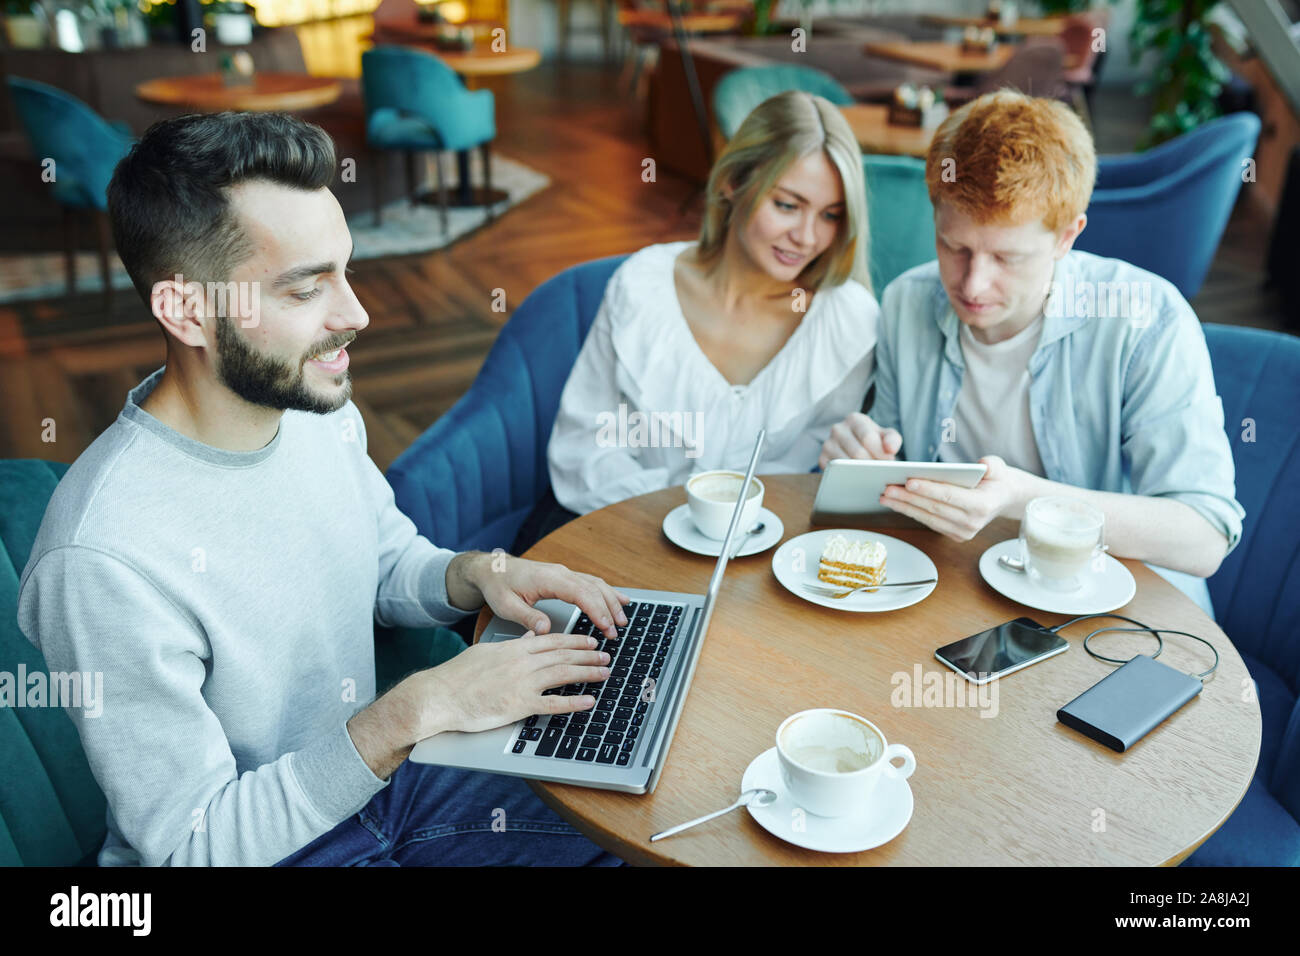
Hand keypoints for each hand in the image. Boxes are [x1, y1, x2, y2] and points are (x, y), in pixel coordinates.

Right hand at [414, 631, 611, 736]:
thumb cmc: (458, 676)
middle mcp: (522, 662)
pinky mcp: (518, 705)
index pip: (552, 640)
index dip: (575, 641)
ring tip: (605, 672)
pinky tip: (588, 702)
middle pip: (563, 655)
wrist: (440, 695)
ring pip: (563, 673)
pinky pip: (553, 704)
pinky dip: (574, 702)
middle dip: (588, 655)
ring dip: (588, 673)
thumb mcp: (487, 651)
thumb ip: (511, 644)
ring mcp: (522, 683)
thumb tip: (528, 636)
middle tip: (606, 656)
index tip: (590, 641)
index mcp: (514, 648)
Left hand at [450, 552, 629, 638]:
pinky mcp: (565, 577)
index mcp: (548, 579)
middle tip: (617, 631)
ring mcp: (564, 573)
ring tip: (623, 619)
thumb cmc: (498, 585)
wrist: (492, 569)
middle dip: (608, 609)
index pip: (580, 593)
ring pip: (595, 584)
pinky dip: (606, 592)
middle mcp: (560, 573)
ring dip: (611, 601)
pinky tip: (619, 600)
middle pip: (593, 588)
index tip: (606, 626)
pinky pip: (591, 583)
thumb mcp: (506, 605)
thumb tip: (545, 630)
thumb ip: (527, 617)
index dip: (595, 609)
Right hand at [819, 412, 902, 468]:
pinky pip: (836, 472)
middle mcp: (838, 429)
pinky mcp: (822, 459)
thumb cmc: (875, 441)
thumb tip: (890, 450)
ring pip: (846, 464)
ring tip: (870, 472)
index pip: (868, 438)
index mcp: (854, 419)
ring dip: (861, 472)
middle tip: (879, 469)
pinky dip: (848, 477)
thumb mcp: (887, 436)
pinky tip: (857, 476)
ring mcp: (827, 444)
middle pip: (857, 453)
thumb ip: (893, 440)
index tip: (888, 460)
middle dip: (872, 465)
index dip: (880, 453)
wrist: (857, 447)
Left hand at [879, 455, 1023, 540]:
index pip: (950, 496)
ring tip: (885, 496)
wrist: (1003, 498)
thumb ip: (993, 465)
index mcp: (983, 506)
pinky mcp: (954, 535)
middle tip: (887, 488)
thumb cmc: (997, 479)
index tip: (909, 482)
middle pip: (934, 509)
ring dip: (904, 507)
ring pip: (927, 518)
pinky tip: (896, 503)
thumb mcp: (999, 467)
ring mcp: (963, 532)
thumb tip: (982, 465)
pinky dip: (911, 512)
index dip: (929, 490)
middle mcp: (972, 523)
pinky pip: (928, 522)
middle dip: (908, 498)